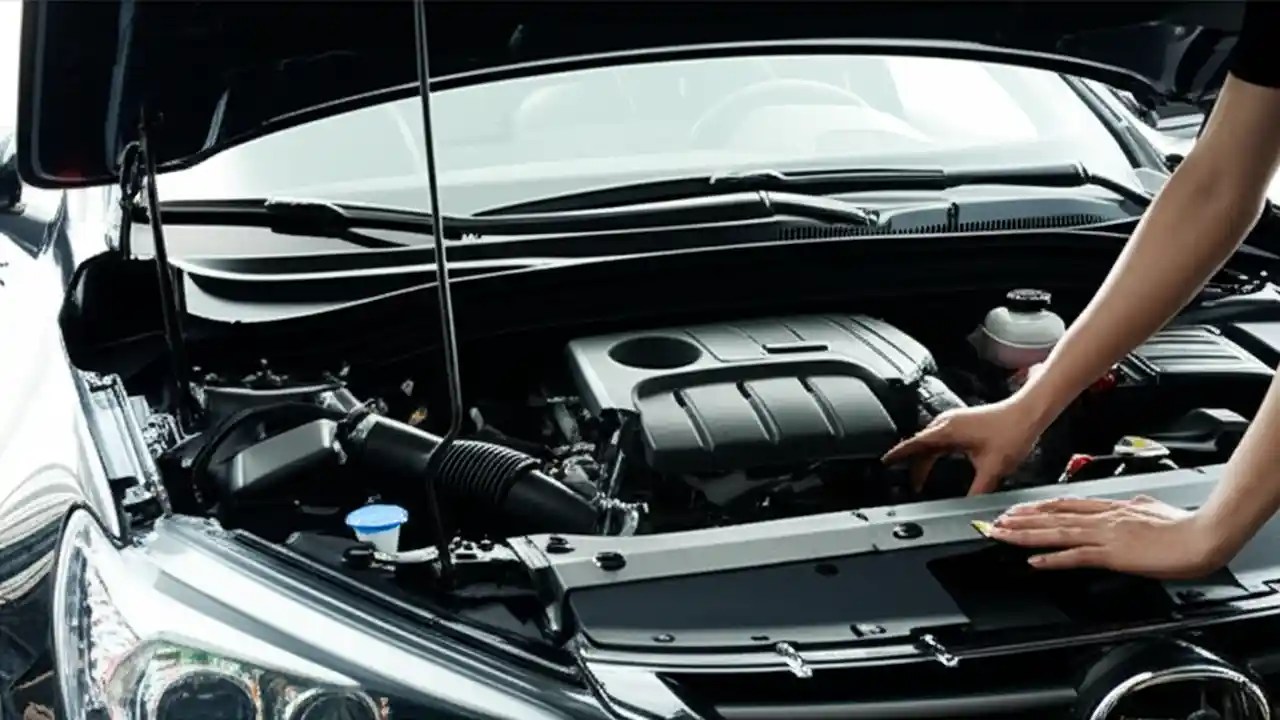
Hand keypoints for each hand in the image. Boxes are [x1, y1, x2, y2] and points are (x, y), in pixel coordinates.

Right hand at [881, 399, 1042, 494]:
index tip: (884, 462)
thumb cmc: (1012, 432)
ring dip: (924, 458)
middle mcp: (947, 423)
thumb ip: (977, 491)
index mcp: (947, 431)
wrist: (1029, 413)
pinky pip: (939, 437)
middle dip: (912, 465)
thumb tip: (969, 509)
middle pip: (920, 446)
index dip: (897, 455)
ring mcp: (955, 421)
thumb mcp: (993, 468)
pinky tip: (939, 459)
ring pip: (930, 442)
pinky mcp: (963, 422)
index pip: (913, 445)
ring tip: (921, 477)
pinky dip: (934, 451)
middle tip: (910, 485)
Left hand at [988, 495, 1227, 579]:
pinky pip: (1076, 556)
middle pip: (1053, 516)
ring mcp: (1106, 535)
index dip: (1041, 507)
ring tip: (1003, 534)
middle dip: (1022, 519)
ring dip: (1026, 534)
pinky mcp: (1113, 554)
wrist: (1202, 535)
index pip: (1067, 504)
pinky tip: (1034, 561)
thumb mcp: (1153, 508)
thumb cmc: (1184, 525)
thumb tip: (1130, 504)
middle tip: (997, 520)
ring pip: (1057, 532)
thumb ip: (1135, 507)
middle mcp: (1103, 518)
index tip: (1021, 508)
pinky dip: (1053, 559)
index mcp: (1112, 508)